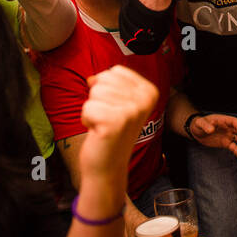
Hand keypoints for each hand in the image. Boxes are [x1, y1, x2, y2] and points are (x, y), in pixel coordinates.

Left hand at [77, 65, 158, 188]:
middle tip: (108, 118)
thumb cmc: (111, 131)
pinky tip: (98, 132)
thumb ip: (108, 84)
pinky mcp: (115, 123)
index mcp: (149, 91)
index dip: (107, 89)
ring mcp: (132, 111)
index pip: (115, 71)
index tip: (115, 108)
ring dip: (93, 110)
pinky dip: (87, 120)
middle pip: (103, 79)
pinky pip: (87, 107)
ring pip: (94, 92)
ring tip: (104, 125)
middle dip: (98, 99)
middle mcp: (144, 100)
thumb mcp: (117, 101)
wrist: (108, 166)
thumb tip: (91, 79)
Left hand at [189, 114, 236, 160]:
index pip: (234, 122)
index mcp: (224, 120)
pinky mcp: (226, 143)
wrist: (197, 132)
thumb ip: (205, 126)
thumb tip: (211, 130)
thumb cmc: (199, 124)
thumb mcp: (200, 123)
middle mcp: (228, 128)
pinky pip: (234, 147)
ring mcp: (228, 136)